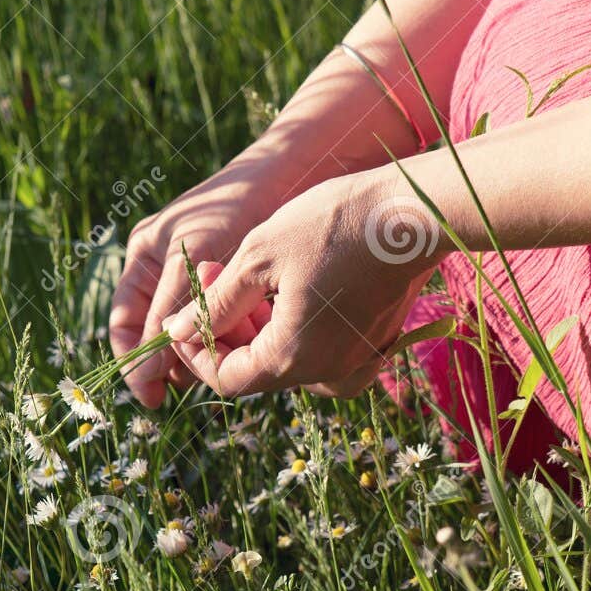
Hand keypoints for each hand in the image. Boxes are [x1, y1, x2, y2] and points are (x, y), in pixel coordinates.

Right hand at [109, 155, 303, 408]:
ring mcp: (199, 280)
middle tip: (200, 382)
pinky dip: (230, 340)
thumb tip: (145, 370)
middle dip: (176, 361)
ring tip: (226, 362)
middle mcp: (167, 271)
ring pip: (193, 334)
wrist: (290, 176)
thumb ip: (169, 309)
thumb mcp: (192, 259)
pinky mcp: (233, 285)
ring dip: (206, 352)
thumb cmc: (234, 207)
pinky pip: (222, 325)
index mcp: (144, 260)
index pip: (125, 325)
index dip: (134, 364)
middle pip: (159, 335)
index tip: (153, 399)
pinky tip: (249, 348)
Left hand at [163, 171, 442, 397]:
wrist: (414, 212)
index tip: (183, 312)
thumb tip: (176, 333)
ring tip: (242, 270)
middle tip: (212, 272)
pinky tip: (283, 282)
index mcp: (293, 358)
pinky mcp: (369, 342)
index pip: (225, 378)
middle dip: (223, 325)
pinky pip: (316, 347)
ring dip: (254, 322)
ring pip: (283, 356)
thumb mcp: (258, 257)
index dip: (196, 350)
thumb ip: (215, 303)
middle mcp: (325, 372)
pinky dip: (289, 324)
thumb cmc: (333, 225)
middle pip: (254, 368)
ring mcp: (352, 360)